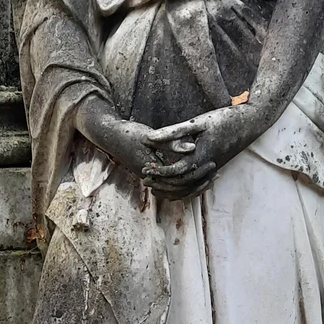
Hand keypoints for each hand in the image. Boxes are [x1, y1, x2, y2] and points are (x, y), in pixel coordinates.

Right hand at [75, 98, 212, 199]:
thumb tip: (193, 148)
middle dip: (199, 182)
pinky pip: (169, 185)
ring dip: (192, 184)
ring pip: (175, 189)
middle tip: (216, 172)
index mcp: (154, 169)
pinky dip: (183, 182)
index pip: (180, 179)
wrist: (108, 136)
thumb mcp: (150, 136)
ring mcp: (150, 178)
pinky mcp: (150, 174)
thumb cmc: (128, 134)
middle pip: (180, 188)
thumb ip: (172, 142)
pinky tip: (192, 174)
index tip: (213, 165)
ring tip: (209, 176)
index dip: (199, 174)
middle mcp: (152, 178)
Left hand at [139, 104, 256, 197]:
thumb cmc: (225, 119)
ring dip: (172, 189)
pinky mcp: (216, 167)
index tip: (145, 169)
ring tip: (156, 186)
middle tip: (145, 180)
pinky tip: (175, 185)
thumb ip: (173, 132)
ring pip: (190, 188)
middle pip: (181, 184)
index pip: (176, 171)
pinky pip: (199, 185)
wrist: (251, 123)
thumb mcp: (198, 122)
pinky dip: (185, 189)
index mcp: (201, 156)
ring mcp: (213, 169)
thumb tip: (150, 138)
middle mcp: (208, 167)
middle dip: (162, 183)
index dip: (159, 172)